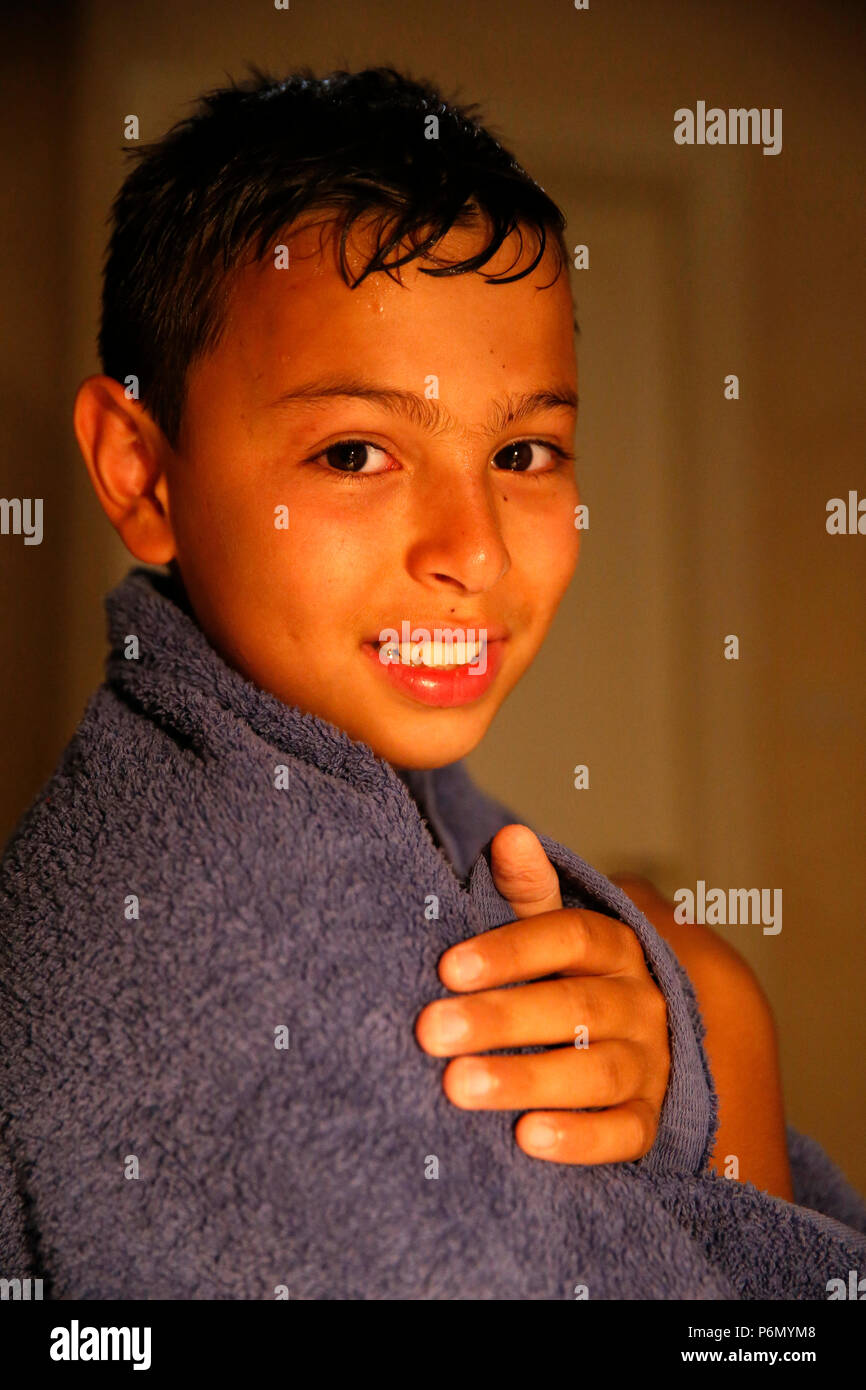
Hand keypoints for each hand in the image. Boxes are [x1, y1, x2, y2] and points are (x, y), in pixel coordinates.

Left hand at [415, 824, 670, 1162]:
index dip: (510, 951)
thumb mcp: (548, 930)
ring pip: (596, 1071)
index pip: (570, 937)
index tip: (447, 968)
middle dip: (500, 1019)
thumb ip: (527, 889)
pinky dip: (579, 1138)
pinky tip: (526, 1139)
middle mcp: (639, 1001)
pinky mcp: (649, 1119)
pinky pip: (624, 1132)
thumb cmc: (565, 978)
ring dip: (526, 1079)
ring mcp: (649, 1062)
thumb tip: (510, 835)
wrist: (631, 1046)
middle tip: (430, 1032)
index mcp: (614, 946)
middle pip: (575, 1007)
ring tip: (459, 1087)